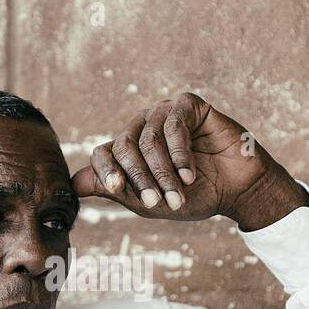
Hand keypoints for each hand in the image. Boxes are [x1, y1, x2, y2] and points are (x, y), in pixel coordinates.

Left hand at [72, 92, 308, 230]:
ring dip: (163, 171)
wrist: (236, 190)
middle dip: (139, 177)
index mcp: (128, 149)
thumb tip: (71, 186)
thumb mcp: (149, 201)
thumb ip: (114, 190)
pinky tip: (189, 173)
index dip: (106, 171)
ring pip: (148, 138)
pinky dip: (179, 152)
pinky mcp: (188, 104)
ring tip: (178, 194)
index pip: (103, 154)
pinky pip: (173, 122)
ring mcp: (164, 113)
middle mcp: (142, 127)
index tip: (118, 190)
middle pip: (123, 146)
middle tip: (156, 203)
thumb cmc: (194, 196)